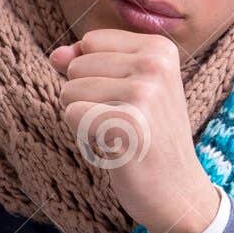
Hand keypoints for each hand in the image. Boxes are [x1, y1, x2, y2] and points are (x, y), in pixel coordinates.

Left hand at [49, 30, 221, 232]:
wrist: (177, 191)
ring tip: (118, 134)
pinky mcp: (128, 123)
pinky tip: (113, 147)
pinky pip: (71, 115)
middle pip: (76, 65)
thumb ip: (89, 63)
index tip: (126, 99)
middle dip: (86, 97)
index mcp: (160, 49)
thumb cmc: (149, 138)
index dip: (93, 74)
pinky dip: (84, 136)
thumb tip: (56, 54)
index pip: (90, 41)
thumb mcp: (128, 90)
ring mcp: (144, 93)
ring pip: (70, 90)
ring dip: (85, 119)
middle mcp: (155, 64)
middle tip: (123, 122)